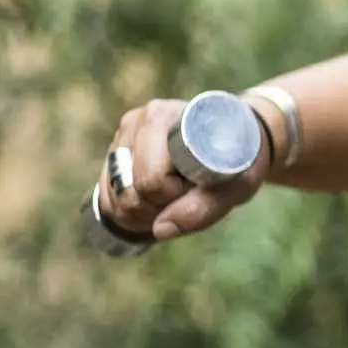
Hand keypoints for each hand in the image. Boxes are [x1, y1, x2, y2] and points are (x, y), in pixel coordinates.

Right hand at [96, 98, 270, 243]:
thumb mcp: (238, 184)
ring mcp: (123, 138)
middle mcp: (140, 121)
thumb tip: (160, 229)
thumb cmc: (240, 159)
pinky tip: (155, 204)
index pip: (151, 179)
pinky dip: (127, 214)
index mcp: (169, 118)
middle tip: (188, 195)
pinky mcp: (116, 155)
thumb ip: (206, 207)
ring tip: (175, 198)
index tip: (197, 188)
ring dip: (143, 214)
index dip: (173, 196)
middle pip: (130, 190)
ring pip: (115, 198)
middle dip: (157, 208)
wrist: (238, 138)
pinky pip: (107, 200)